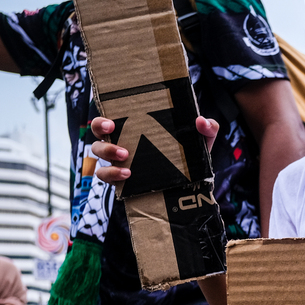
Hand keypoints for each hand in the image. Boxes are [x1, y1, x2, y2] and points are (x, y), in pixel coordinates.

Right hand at [89, 115, 219, 183]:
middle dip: (99, 128)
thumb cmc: (191, 156)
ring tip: (125, 155)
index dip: (104, 117)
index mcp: (137, 127)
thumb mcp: (202, 141)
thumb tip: (201, 121)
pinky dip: (112, 174)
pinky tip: (128, 175)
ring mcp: (121, 161)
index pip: (113, 116)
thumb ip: (207, 128)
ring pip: (98, 153)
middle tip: (113, 130)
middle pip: (97, 132)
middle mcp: (124, 142)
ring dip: (107, 151)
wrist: (194, 187)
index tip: (112, 120)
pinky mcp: (122, 180)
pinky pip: (106, 177)